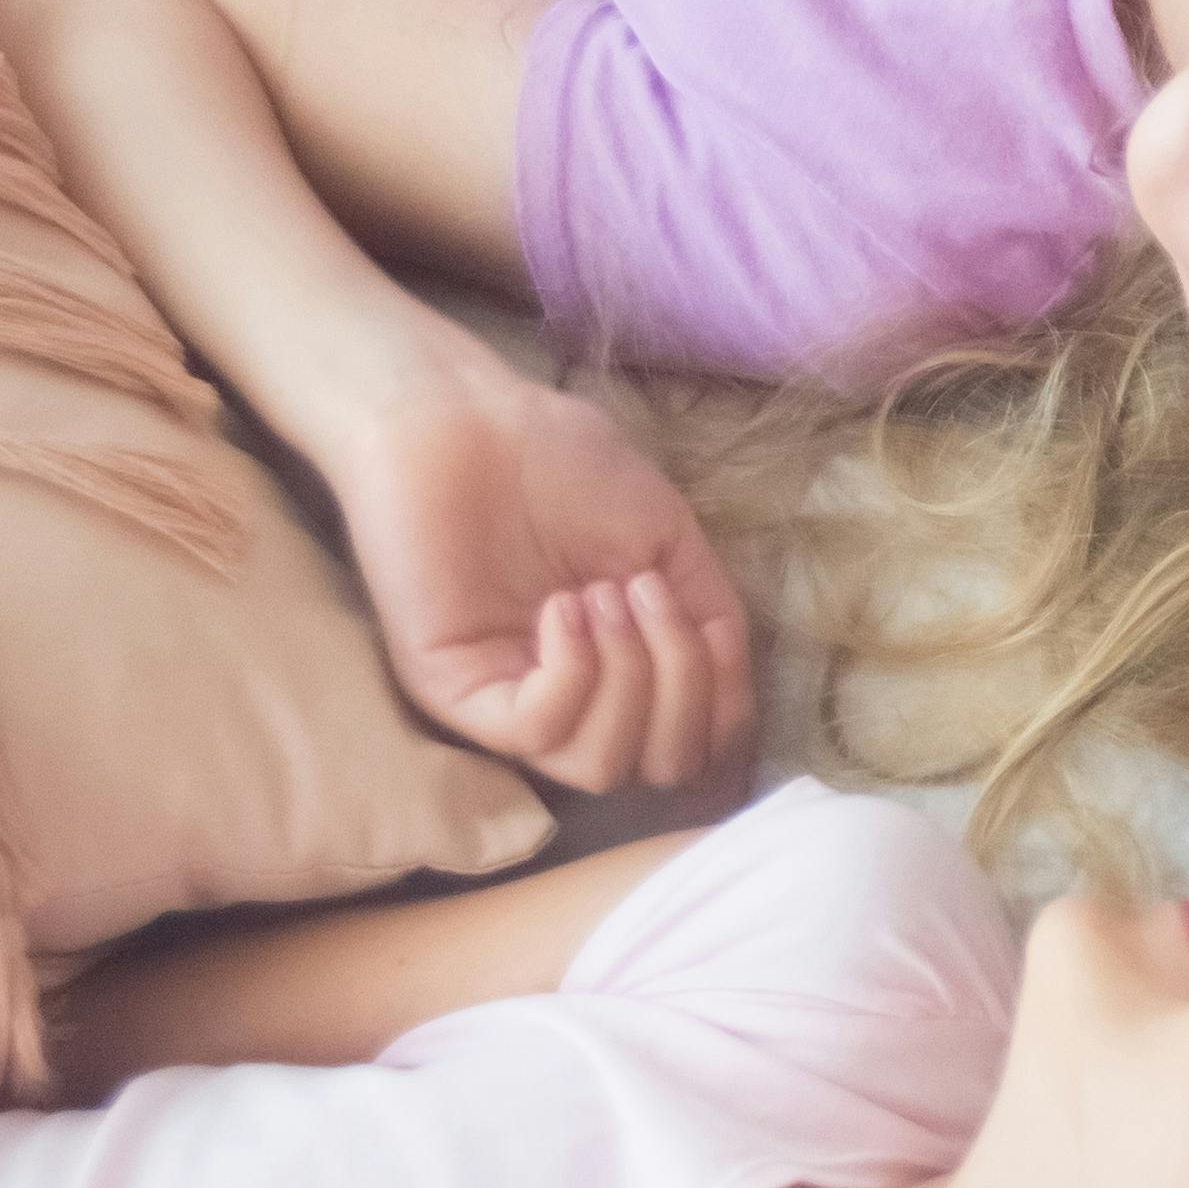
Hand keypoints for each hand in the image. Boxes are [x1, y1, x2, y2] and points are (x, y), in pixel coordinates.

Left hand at [316, 367, 760, 794]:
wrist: (469, 420)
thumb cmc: (564, 465)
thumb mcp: (671, 546)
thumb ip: (711, 629)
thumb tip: (732, 712)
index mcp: (622, 673)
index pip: (690, 748)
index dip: (718, 702)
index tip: (706, 621)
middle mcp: (570, 702)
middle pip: (657, 767)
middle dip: (682, 688)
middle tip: (646, 595)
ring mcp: (511, 702)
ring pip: (601, 765)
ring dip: (629, 676)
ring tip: (602, 594)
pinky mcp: (455, 694)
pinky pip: (539, 732)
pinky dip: (573, 671)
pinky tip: (562, 607)